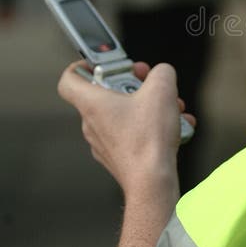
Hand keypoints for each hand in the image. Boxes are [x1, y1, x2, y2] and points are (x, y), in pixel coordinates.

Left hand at [57, 60, 195, 197]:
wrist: (152, 180)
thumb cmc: (148, 139)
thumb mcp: (162, 89)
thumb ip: (162, 72)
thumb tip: (163, 74)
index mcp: (92, 103)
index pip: (69, 80)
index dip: (80, 67)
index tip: (97, 65)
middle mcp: (92, 124)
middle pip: (105, 95)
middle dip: (131, 86)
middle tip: (148, 85)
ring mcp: (104, 143)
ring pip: (123, 115)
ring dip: (146, 107)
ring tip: (170, 109)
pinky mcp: (118, 158)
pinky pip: (133, 135)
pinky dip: (152, 128)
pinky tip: (174, 128)